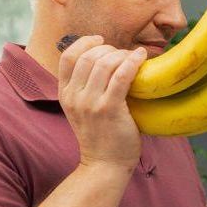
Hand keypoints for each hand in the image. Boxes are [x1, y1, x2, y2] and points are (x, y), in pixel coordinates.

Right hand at [56, 35, 145, 170]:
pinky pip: (121, 76)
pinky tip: (141, 57)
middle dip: (108, 48)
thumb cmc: (101, 137)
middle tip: (123, 53)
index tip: (101, 40)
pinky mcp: (109, 109)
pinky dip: (132, 62)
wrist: (104, 165)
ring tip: (133, 57)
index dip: (85, 42)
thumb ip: (86, 89)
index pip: (68, 56)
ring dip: (121, 54)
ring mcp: (90, 103)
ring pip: (104, 63)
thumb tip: (104, 63)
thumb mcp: (83, 110)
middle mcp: (74, 96)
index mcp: (65, 94)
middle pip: (88, 56)